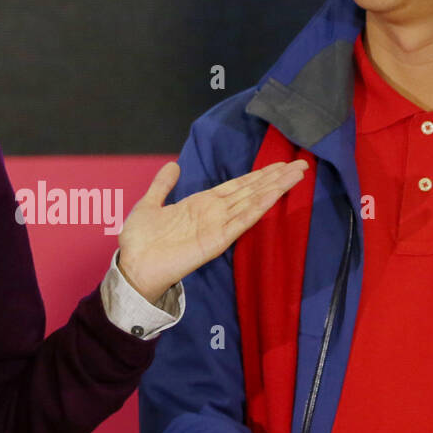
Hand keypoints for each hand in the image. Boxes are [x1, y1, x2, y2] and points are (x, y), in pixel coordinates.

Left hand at [116, 159, 308, 303]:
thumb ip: (163, 185)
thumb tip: (173, 166)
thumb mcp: (150, 204)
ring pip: (251, 203)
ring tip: (296, 173)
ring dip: (274, 188)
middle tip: (300, 164)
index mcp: (201, 204)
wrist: (132, 268)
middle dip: (274, 178)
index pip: (236, 186)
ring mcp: (217, 227)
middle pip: (250, 191)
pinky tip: (274, 194)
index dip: (257, 175)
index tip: (279, 164)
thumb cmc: (140, 240)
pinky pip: (241, 221)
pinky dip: (258, 207)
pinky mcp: (216, 241)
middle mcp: (214, 214)